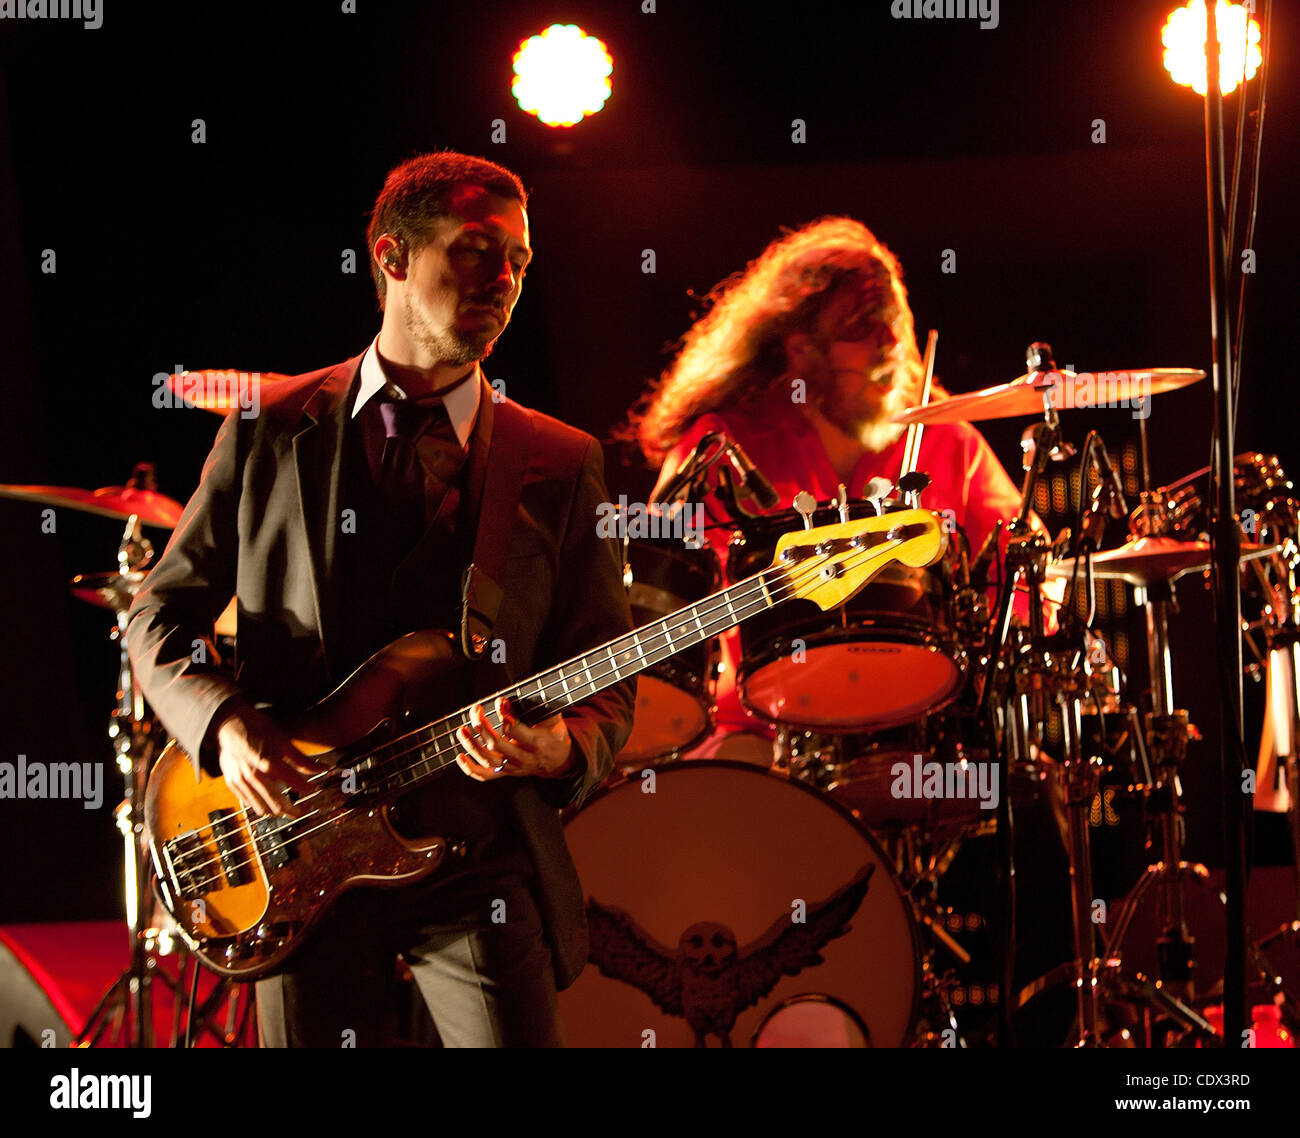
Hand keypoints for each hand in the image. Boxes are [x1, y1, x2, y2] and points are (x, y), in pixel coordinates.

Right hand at [216, 704, 327, 817]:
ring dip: (278, 812)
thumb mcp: (282, 740)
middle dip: (294, 811)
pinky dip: (262, 806)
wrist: (227, 722)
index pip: (294, 783)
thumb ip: (301, 759)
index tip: (313, 789)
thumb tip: (323, 768)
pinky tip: (270, 802)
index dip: (306, 788)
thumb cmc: (256, 727)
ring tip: (289, 809)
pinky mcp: (231, 784)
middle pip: (277, 804)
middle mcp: (253, 775)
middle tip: (304, 810)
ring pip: (262, 808)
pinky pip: (248, 803)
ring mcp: (240, 781)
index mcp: (268, 762)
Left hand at [456, 697, 578, 782]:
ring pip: (488, 761)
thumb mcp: (553, 719)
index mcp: (537, 743)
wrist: (560, 760)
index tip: (499, 701)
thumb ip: (537, 707)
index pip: (515, 731)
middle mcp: (524, 758)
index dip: (505, 716)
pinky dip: (470, 769)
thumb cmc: (554, 735)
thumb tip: (511, 698)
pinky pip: (485, 776)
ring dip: (472, 745)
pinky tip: (460, 757)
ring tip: (462, 731)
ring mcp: (513, 768)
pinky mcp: (506, 773)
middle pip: (497, 746)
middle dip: (483, 728)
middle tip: (476, 711)